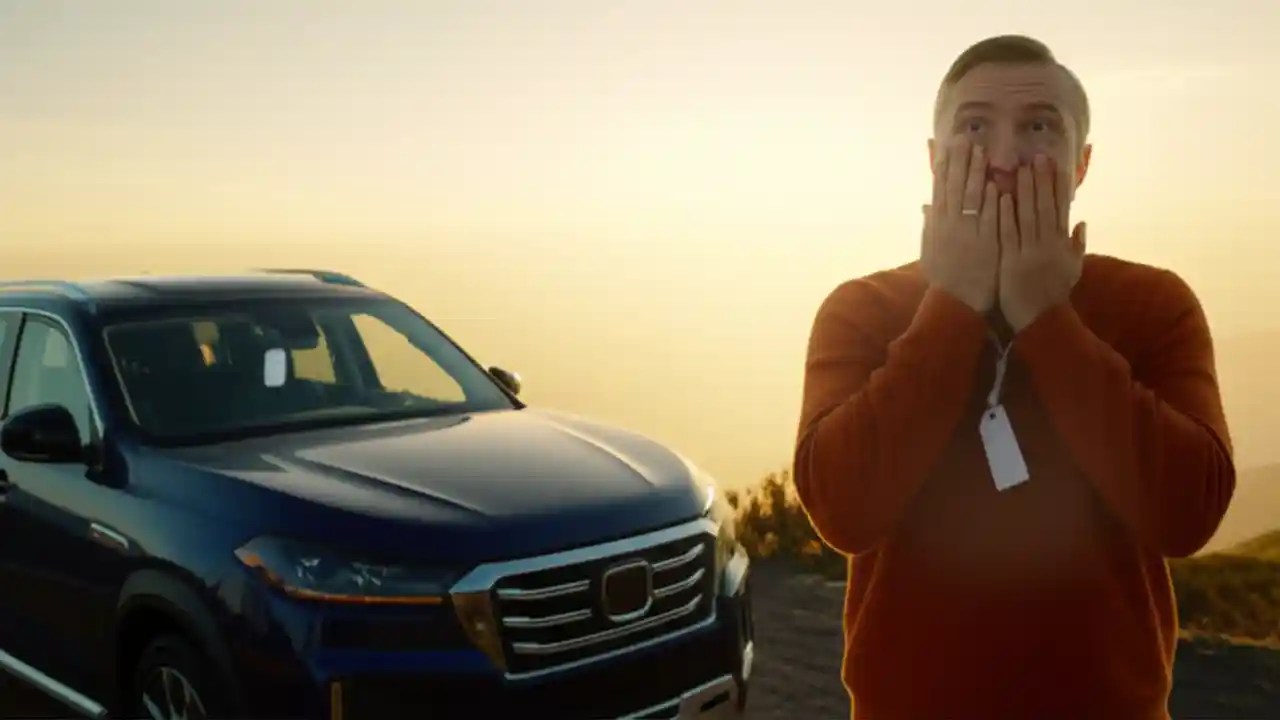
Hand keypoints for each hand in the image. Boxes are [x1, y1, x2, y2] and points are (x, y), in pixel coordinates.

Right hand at [921, 137, 999, 313]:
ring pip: (971, 199)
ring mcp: (967, 234)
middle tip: (964, 138)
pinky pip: (987, 220)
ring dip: (975, 175)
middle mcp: (950, 226)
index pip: (940, 190)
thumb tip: (926, 207)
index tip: (948, 147)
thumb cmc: (945, 279)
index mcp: (937, 226)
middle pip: (954, 188)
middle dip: (959, 162)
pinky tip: (993, 185)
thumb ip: (929, 228)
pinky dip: (988, 203)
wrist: (955, 303)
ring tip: (980, 152)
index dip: (944, 167)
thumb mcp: (929, 252)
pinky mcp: (984, 245)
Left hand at [998, 154, 1086, 331]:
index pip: (1060, 208)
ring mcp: (1030, 251)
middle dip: (1041, 180)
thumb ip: (1077, 244)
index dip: (1057, 185)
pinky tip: (1002, 197)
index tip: (1054, 163)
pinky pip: (1009, 234)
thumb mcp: (1072, 269)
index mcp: (1061, 243)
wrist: (1041, 320)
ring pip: (1027, 215)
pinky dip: (1006, 215)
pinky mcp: (1012, 261)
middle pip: (1045, 206)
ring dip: (1025, 191)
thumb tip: (1082, 222)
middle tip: (1036, 156)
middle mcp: (1048, 244)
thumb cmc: (1053, 294)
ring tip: (1021, 168)